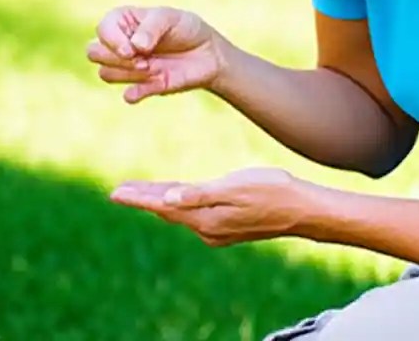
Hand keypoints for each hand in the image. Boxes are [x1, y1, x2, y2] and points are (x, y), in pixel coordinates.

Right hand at [86, 5, 226, 102]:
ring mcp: (129, 67)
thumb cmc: (186, 28)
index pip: (101, 30)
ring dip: (128, 73)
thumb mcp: (171, 18)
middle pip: (94, 53)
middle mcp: (121, 45)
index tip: (133, 48)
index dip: (112, 41)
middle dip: (115, 58)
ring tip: (152, 68)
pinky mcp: (143, 87)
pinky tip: (156, 82)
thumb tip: (136, 46)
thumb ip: (152, 28)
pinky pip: (127, 95)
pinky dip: (136, 93)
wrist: (208, 53)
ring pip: (105, 74)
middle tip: (142, 59)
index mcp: (123, 22)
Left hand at [108, 167, 315, 246]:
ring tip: (139, 193)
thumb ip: (199, 195)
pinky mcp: (228, 227)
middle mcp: (208, 230)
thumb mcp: (234, 187)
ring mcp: (218, 231)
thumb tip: (167, 201)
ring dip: (159, 201)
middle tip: (118, 192)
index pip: (163, 206)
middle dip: (143, 199)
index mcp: (206, 219)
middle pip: (167, 211)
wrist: (304, 211)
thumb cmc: (272, 191)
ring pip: (180, 213)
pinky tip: (175, 199)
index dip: (138, 198)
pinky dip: (179, 204)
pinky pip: (194, 215)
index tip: (115, 193)